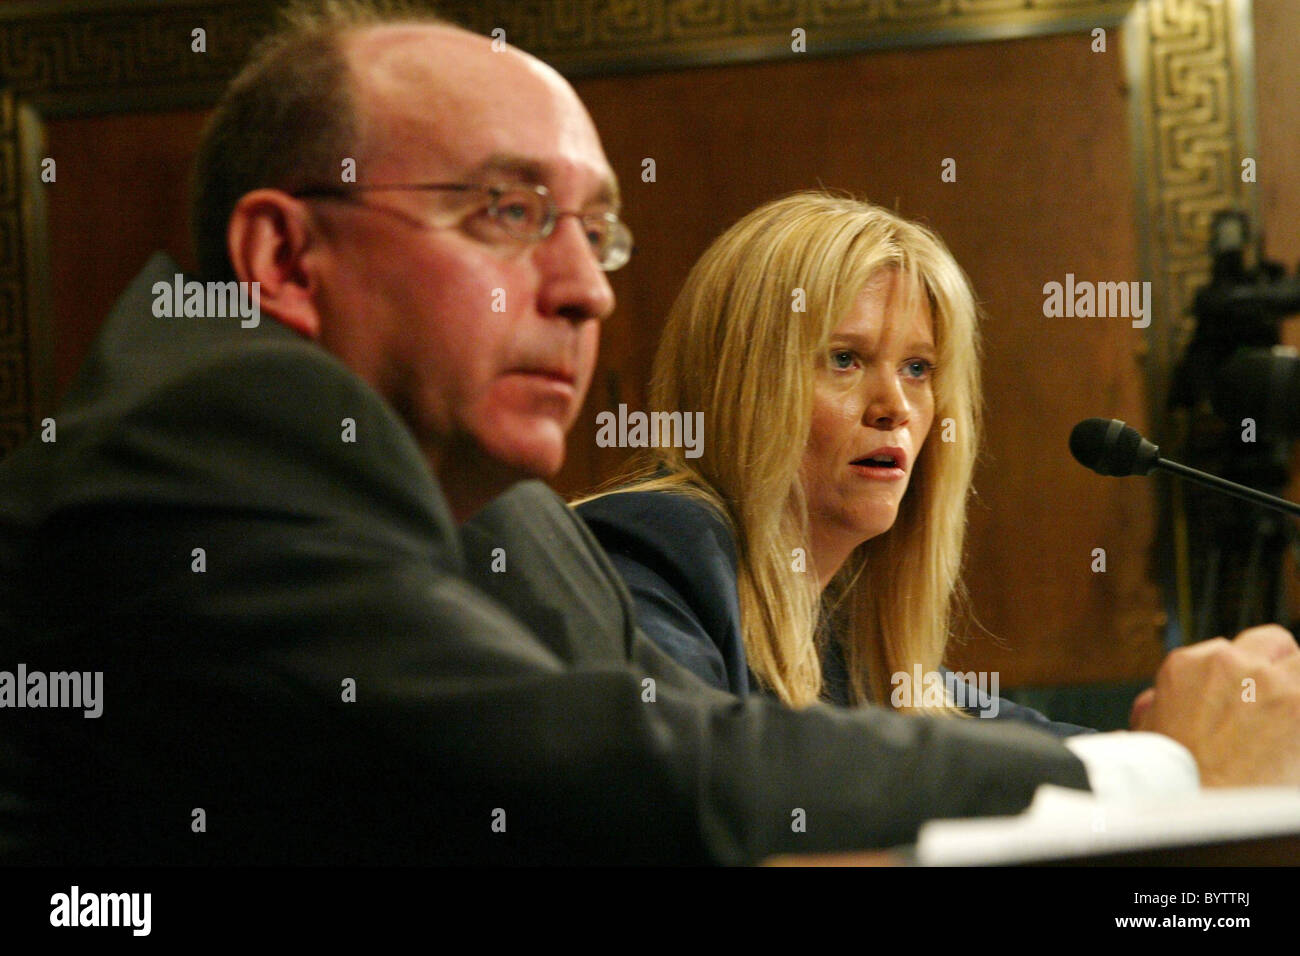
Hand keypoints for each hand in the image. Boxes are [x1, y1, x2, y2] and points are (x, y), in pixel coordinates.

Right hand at [1130, 624, 1299, 786]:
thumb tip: (1157, 701)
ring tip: (1284, 719)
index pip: (1227, 648)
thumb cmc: (1176, 776)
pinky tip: (1293, 739)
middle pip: (1270, 640)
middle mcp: (1226, 662)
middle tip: (1274, 698)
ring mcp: (1267, 679)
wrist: (1205, 806)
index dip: (1238, 673)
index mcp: (1185, 665)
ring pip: (1299, 663)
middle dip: (1274, 665)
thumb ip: (1159, 704)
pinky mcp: (1299, 703)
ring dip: (1294, 687)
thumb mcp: (1149, 731)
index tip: (1244, 694)